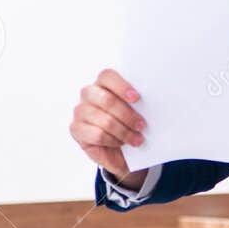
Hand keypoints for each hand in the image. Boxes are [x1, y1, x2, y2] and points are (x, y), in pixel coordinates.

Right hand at [71, 67, 147, 182]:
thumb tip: (152, 101)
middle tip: (141, 125)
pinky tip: (120, 143)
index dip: (122, 86)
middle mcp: (89, 93)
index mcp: (103, 83)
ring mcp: (80, 111)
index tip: (136, 98)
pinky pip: (97, 135)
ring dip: (124, 132)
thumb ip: (137, 103)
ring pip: (104, 120)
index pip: (107, 76)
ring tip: (136, 139)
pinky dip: (112, 140)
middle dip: (127, 115)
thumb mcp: (135, 111)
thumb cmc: (128, 125)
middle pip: (107, 100)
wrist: (118, 151)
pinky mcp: (76, 128)